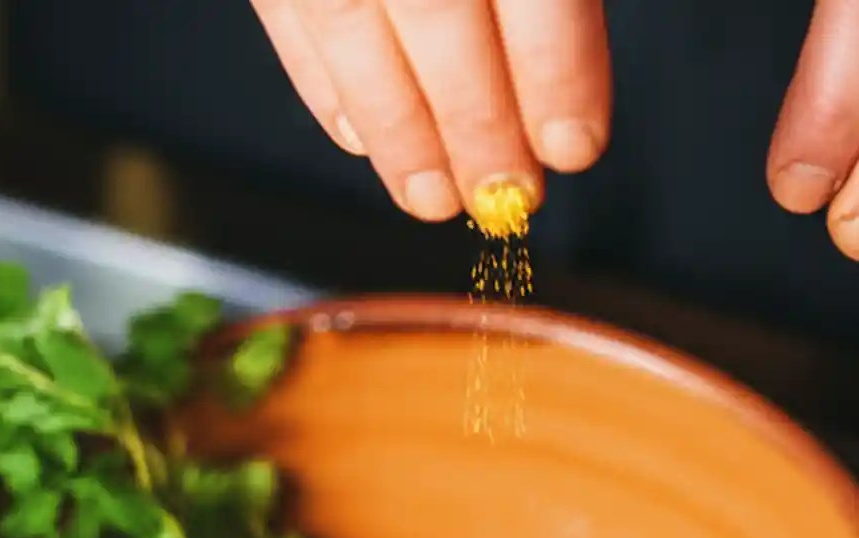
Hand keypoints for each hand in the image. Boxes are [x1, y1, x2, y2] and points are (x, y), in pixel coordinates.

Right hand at [249, 0, 611, 221]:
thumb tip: (558, 100)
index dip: (555, 71)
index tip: (572, 146)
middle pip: (437, 12)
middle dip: (474, 120)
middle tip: (505, 196)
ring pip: (349, 24)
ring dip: (396, 128)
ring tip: (434, 199)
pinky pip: (286, 13)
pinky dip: (321, 87)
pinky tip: (359, 141)